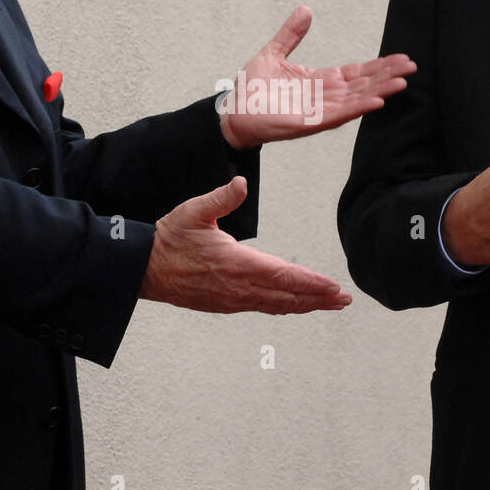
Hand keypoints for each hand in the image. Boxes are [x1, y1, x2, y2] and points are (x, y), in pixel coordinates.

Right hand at [139, 176, 351, 312]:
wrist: (145, 269)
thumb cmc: (170, 239)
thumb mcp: (194, 211)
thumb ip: (221, 197)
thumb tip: (240, 182)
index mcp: (236, 263)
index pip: (283, 276)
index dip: (311, 283)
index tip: (334, 287)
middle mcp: (239, 287)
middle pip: (287, 296)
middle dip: (318, 298)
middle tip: (344, 300)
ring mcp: (233, 299)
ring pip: (277, 305)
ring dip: (305, 305)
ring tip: (329, 304)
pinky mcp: (226, 305)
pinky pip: (262, 308)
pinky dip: (284, 307)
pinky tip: (295, 306)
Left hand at [219, 6, 415, 149]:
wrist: (232, 113)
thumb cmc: (251, 90)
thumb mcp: (273, 53)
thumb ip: (291, 34)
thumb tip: (305, 10)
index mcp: (319, 81)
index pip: (355, 72)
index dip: (378, 65)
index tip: (400, 58)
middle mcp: (324, 97)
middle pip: (362, 85)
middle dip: (387, 76)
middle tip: (412, 66)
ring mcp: (319, 111)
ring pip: (356, 100)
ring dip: (379, 91)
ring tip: (402, 82)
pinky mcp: (309, 123)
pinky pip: (338, 115)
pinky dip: (358, 108)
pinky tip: (377, 102)